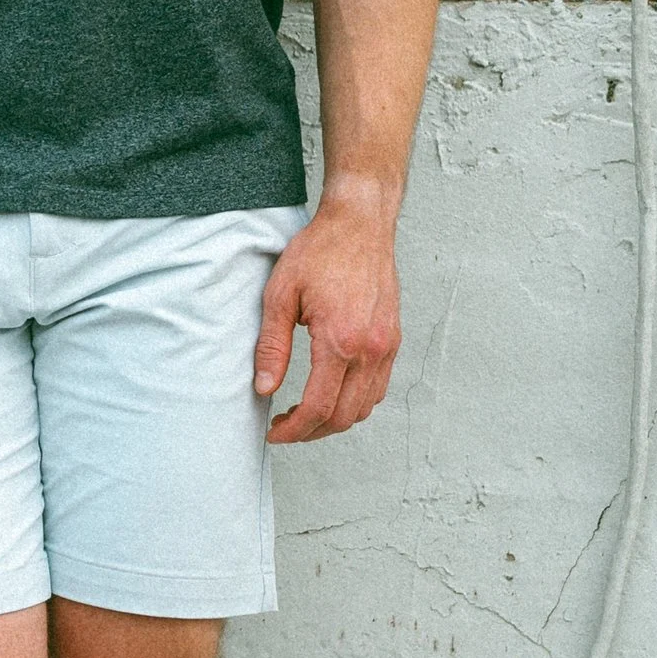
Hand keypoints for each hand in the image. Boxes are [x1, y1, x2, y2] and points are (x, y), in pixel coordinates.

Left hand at [255, 191, 402, 444]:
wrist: (359, 225)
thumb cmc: (318, 252)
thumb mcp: (281, 293)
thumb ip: (272, 345)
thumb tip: (264, 388)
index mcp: (340, 342)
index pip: (318, 407)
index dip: (294, 429)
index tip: (274, 432)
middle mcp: (370, 352)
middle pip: (344, 417)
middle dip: (312, 432)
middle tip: (284, 427)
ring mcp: (386, 349)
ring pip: (364, 408)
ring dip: (334, 420)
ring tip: (304, 414)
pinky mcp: (393, 342)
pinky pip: (377, 389)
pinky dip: (355, 402)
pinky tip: (332, 393)